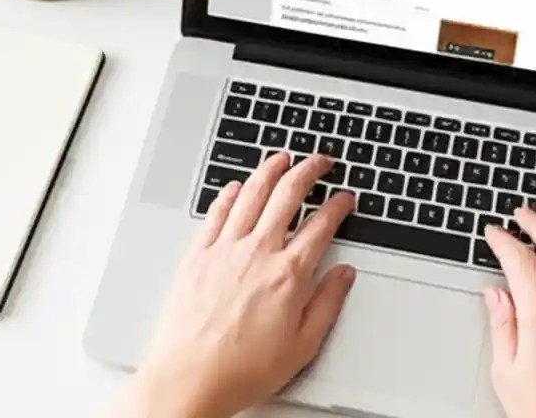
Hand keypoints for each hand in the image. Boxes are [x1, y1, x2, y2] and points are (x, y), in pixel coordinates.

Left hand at [113, 153, 356, 417]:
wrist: (190, 377)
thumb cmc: (242, 369)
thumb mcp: (302, 346)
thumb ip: (327, 303)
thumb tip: (344, 275)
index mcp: (288, 275)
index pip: (321, 226)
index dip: (338, 206)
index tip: (345, 198)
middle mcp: (257, 253)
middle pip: (287, 196)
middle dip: (309, 171)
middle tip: (320, 160)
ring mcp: (224, 250)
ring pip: (251, 195)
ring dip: (269, 170)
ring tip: (281, 157)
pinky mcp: (197, 256)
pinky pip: (216, 214)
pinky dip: (229, 194)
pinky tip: (237, 187)